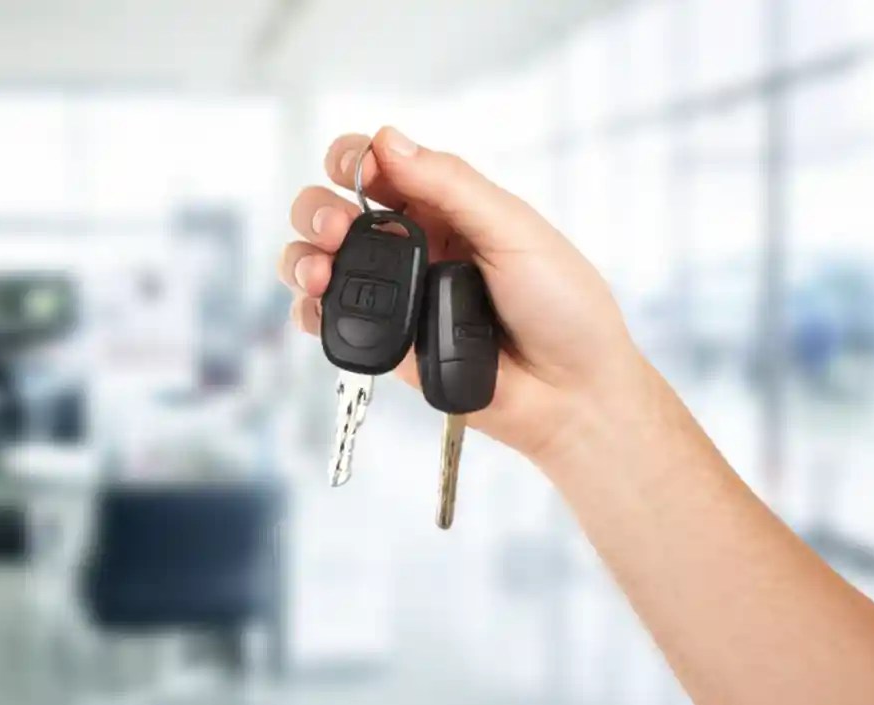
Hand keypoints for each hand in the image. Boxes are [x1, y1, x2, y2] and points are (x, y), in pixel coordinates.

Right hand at [278, 127, 647, 462]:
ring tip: (319, 273)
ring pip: (319, 261)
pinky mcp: (385, 343)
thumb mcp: (515, 231)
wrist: (571, 395)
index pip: (379, 164)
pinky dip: (308, 310)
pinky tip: (319, 306)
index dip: (353, 158)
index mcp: (445, 206)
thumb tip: (388, 140)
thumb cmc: (564, 308)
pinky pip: (328, 320)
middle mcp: (411, 244)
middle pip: (333, 208)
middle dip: (318, 210)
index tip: (353, 169)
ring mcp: (394, 294)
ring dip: (302, 257)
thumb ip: (451, 185)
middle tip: (337, 230)